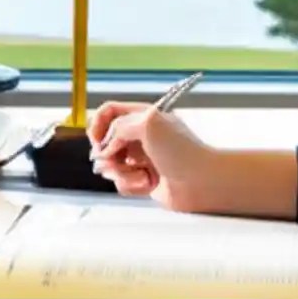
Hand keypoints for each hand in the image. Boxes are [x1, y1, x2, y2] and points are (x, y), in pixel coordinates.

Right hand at [86, 101, 217, 211]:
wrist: (201, 181)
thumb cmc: (182, 150)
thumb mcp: (148, 124)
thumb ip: (119, 126)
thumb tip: (105, 145)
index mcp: (142, 117)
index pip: (109, 112)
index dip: (98, 124)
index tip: (97, 140)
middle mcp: (141, 136)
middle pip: (105, 141)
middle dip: (106, 155)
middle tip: (113, 161)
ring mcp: (141, 158)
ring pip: (111, 165)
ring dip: (121, 173)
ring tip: (140, 174)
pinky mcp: (143, 179)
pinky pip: (122, 183)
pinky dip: (132, 185)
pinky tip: (148, 184)